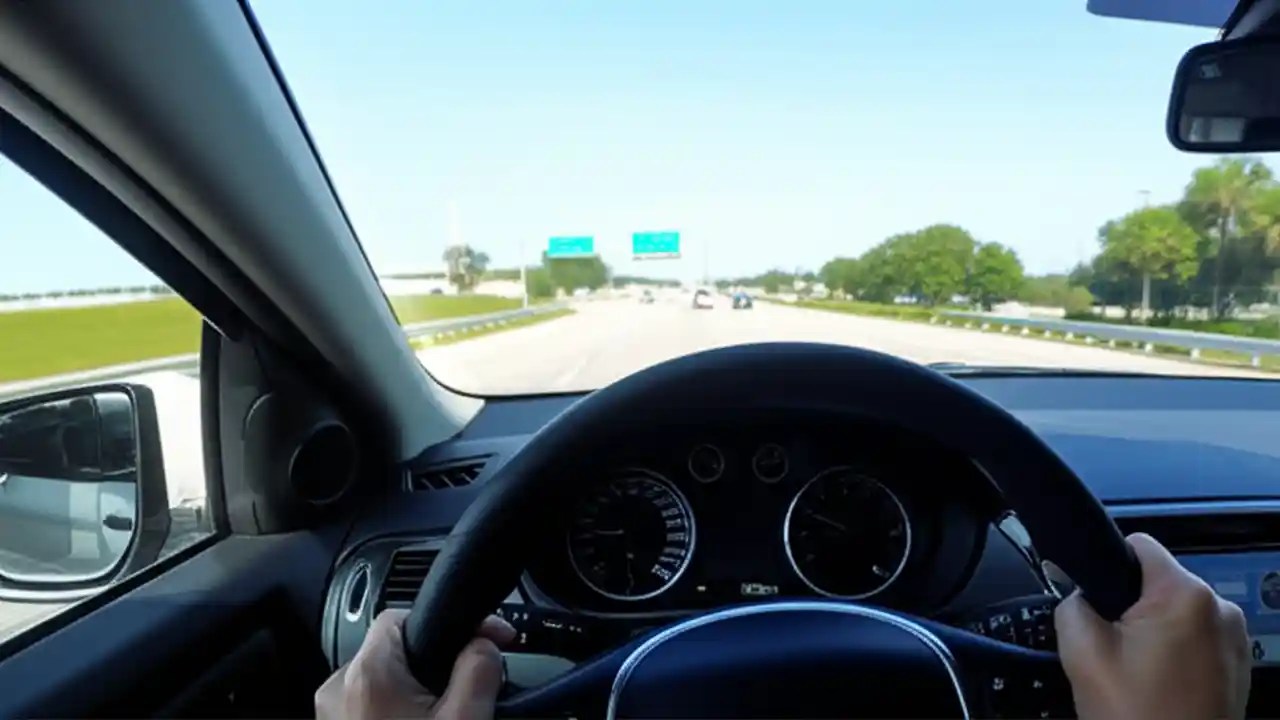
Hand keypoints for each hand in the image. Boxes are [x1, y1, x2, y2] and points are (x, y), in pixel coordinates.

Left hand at [316, 609, 515, 719]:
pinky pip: (369, 705)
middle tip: (465, 690)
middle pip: (395, 649)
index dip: (445, 624)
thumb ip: (479, 671)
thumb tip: (484, 645)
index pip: (401, 615)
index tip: (480, 641)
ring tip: (445, 713)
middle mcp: (338, 688)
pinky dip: (397, 710)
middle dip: (434, 662)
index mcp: (369, 673)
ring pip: (384, 680)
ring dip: (417, 689)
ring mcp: (331, 713)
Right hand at [1055, 533, 1250, 719]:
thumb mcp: (1082, 653)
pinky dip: (1174, 652)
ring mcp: (1235, 638)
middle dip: (1130, 607)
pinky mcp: (1238, 663)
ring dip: (1153, 631)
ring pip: (1175, 612)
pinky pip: (1195, 638)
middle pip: (1157, 582)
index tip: (1096, 602)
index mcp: (1185, 595)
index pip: (1137, 545)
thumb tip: (1078, 591)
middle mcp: (1220, 608)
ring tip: (1138, 673)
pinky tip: (1159, 684)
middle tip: (1113, 650)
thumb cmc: (1137, 716)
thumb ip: (1072, 604)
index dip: (1108, 568)